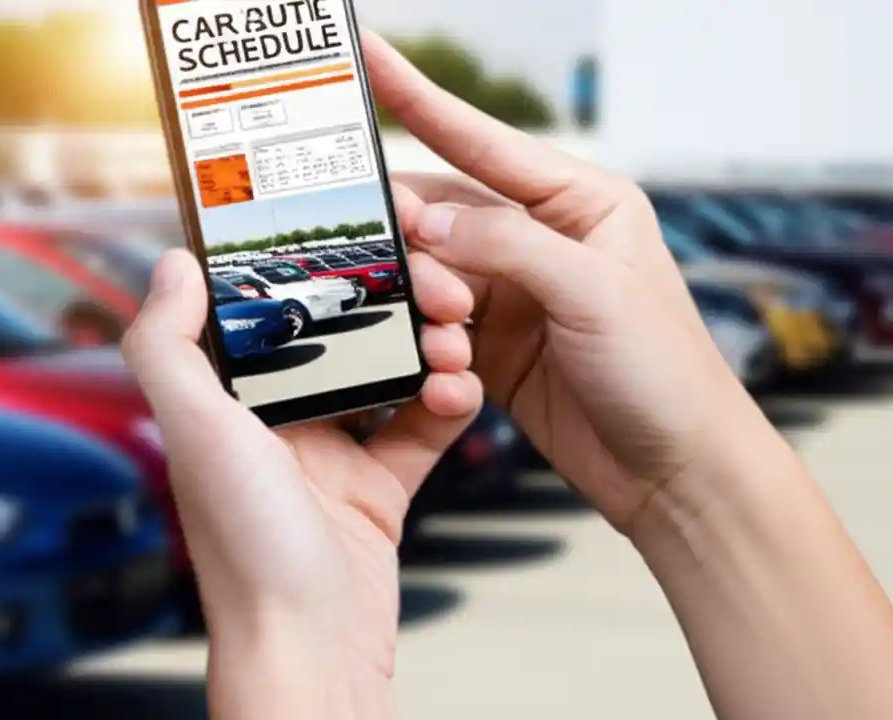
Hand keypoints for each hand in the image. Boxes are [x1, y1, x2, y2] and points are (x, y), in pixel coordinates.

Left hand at [122, 249, 479, 717]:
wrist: (313, 651)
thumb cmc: (248, 550)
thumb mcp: (198, 431)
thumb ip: (170, 344)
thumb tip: (175, 262)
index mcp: (224, 400)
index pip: (264, 309)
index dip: (307, 266)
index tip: (355, 231)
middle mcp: (272, 422)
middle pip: (335, 334)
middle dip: (387, 303)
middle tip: (431, 285)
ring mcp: (327, 454)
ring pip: (385, 373)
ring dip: (426, 346)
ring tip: (454, 339)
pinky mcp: (375, 488)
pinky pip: (419, 428)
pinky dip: (447, 403)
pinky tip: (462, 391)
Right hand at [365, 32, 778, 537]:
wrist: (674, 471)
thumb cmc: (664, 373)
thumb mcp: (592, 293)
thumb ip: (506, 247)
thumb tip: (426, 224)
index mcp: (580, 202)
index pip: (483, 142)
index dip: (420, 100)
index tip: (370, 62)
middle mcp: (541, 240)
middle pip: (443, 212)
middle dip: (410, 234)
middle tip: (389, 261)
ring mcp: (513, 293)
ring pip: (430, 272)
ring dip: (419, 297)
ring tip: (443, 331)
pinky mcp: (491, 345)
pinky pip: (433, 325)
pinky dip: (425, 340)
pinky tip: (439, 362)